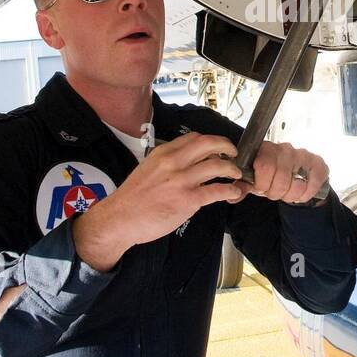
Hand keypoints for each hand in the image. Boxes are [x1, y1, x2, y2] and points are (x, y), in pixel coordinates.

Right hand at [72, 133, 247, 270]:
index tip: (217, 147)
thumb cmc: (132, 198)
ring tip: (237, 174)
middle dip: (227, 146)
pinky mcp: (188, 200)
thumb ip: (167, 163)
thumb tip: (185, 164)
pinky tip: (233, 192)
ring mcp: (182, 180)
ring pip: (217, 165)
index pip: (194, 138)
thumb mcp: (148, 169)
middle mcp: (174, 162)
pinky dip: (230, 190)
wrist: (120, 218)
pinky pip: (216, 190)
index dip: (211, 141)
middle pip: (209, 144)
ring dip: (233, 169)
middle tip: (234, 154)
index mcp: (164, 153)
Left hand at [245, 142, 328, 205]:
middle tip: (275, 193)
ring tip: (287, 193)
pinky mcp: (317, 163)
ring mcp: (302, 155)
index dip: (262, 184)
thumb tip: (232, 196)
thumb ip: (243, 186)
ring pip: (297, 184)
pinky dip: (305, 195)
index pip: (264, 166)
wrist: (298, 172)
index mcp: (266, 150)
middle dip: (276, 193)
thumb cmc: (274, 175)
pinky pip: (313, 184)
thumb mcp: (256, 180)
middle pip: (281, 179)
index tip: (261, 188)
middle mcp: (285, 149)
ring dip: (290, 196)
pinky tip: (300, 193)